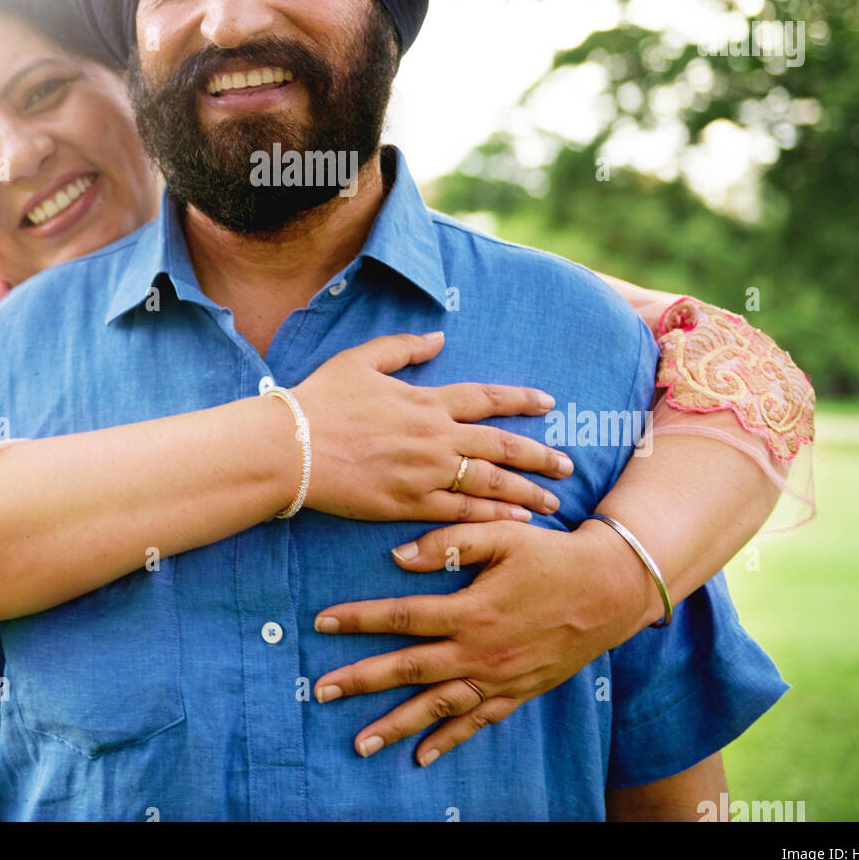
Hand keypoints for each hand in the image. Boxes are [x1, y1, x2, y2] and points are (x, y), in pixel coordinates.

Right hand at [290, 332, 572, 523]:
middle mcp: (434, 436)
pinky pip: (462, 512)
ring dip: (526, 491)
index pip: (486, 397)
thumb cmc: (322, 400)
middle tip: (567, 464)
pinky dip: (493, 516)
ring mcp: (425, 473)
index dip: (520, 399)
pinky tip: (516, 521)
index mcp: (426, 400)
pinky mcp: (409, 504)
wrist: (291, 446)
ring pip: (490, 483)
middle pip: (501, 445)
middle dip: (539, 454)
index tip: (547, 402)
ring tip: (552, 501)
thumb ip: (403, 348)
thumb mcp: (362, 360)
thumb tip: (439, 338)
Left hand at [311, 518, 650, 764]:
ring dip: (396, 725)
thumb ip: (450, 542)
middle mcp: (480, 651)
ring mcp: (499, 678)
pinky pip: (477, 722)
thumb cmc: (552, 554)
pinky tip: (421, 756)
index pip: (403, 617)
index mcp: (471, 610)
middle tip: (321, 692)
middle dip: (362, 681)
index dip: (360, 619)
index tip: (322, 622)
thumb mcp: (503, 535)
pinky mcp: (519, 692)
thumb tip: (398, 558)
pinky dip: (448, 740)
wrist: (610, 588)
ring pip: (437, 707)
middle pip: (409, 669)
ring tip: (359, 743)